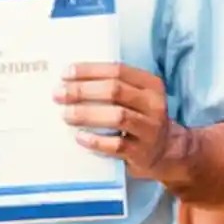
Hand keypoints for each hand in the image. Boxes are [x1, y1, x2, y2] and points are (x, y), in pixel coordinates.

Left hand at [54, 63, 181, 178]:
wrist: (165, 151)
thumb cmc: (139, 118)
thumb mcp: (135, 97)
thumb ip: (112, 86)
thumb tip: (70, 81)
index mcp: (150, 84)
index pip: (118, 70)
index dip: (90, 71)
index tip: (65, 74)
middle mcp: (154, 104)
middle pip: (115, 91)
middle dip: (83, 91)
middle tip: (58, 94)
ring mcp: (150, 129)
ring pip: (117, 117)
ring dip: (87, 114)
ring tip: (65, 115)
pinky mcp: (142, 153)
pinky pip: (117, 146)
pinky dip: (96, 141)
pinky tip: (79, 137)